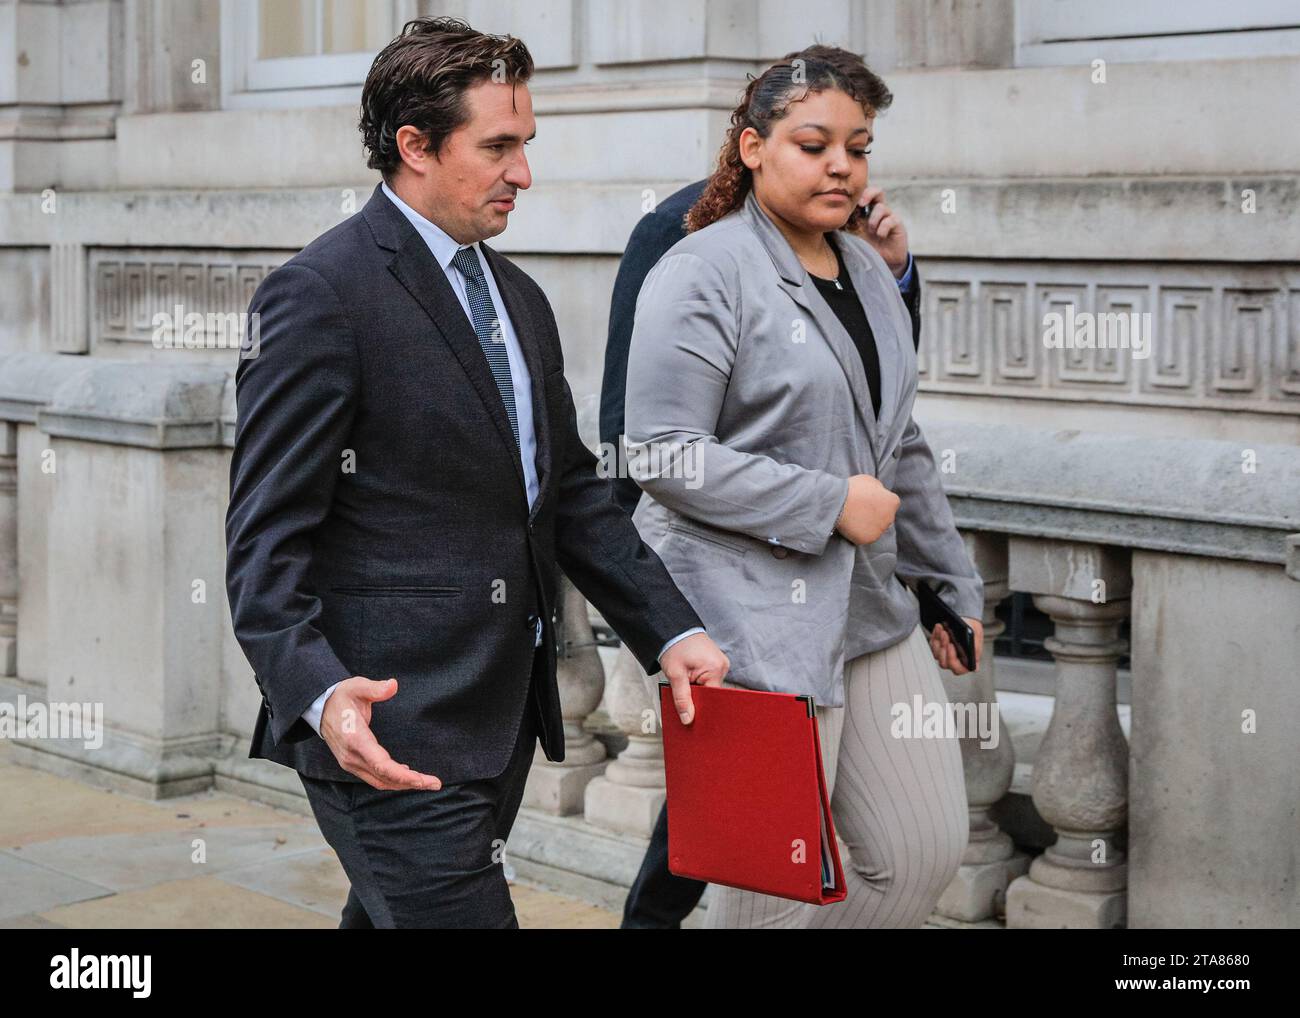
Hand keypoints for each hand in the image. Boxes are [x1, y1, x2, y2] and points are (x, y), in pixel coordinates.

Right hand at [319, 676, 441, 790]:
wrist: (318, 707)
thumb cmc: (340, 697)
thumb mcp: (356, 686)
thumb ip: (374, 688)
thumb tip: (393, 685)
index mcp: (355, 739)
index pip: (381, 765)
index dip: (403, 776)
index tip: (422, 780)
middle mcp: (352, 756)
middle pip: (384, 777)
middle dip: (410, 783)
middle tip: (435, 784)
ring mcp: (350, 762)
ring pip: (379, 781)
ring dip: (402, 784)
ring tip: (426, 782)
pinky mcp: (352, 763)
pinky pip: (374, 777)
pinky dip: (391, 780)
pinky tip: (407, 775)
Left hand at [659, 632, 729, 724]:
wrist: (673, 629)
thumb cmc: (674, 647)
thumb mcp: (675, 674)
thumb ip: (682, 698)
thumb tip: (688, 719)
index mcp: (715, 668)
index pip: (712, 698)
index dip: (701, 707)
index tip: (691, 716)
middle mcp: (722, 666)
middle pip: (712, 693)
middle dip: (698, 699)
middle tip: (684, 700)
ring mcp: (720, 663)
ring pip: (709, 687)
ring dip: (697, 690)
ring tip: (685, 685)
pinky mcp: (715, 662)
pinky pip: (708, 679)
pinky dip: (698, 683)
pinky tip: (689, 681)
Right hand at [835, 473, 899, 544]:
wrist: (839, 502)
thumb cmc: (853, 488)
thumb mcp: (870, 481)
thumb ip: (878, 488)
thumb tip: (879, 493)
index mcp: (893, 502)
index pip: (890, 504)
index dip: (879, 502)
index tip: (868, 501)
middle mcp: (890, 517)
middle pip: (885, 517)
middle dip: (875, 515)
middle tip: (860, 510)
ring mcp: (880, 530)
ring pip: (876, 528)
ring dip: (868, 524)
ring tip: (853, 517)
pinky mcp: (869, 539)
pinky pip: (865, 537)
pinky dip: (859, 533)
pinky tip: (850, 526)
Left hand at [843, 186, 908, 277]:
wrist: (885, 261)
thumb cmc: (868, 248)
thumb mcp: (853, 237)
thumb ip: (844, 227)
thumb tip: (830, 221)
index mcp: (865, 212)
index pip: (863, 195)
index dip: (857, 194)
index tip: (847, 202)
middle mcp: (877, 212)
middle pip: (876, 191)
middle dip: (868, 194)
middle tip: (861, 203)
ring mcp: (888, 216)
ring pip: (881, 207)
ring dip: (873, 219)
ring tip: (871, 231)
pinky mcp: (897, 224)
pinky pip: (890, 219)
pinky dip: (883, 228)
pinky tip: (881, 236)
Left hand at [929, 617, 983, 674]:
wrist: (967, 620)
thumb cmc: (974, 630)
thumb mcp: (978, 636)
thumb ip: (976, 648)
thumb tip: (973, 656)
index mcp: (967, 663)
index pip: (958, 669)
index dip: (952, 659)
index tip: (951, 645)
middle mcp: (955, 661)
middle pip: (944, 662)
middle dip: (944, 647)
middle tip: (946, 635)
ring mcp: (945, 655)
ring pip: (936, 653)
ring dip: (939, 640)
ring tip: (943, 629)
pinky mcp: (937, 647)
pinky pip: (932, 644)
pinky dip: (935, 635)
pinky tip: (939, 628)